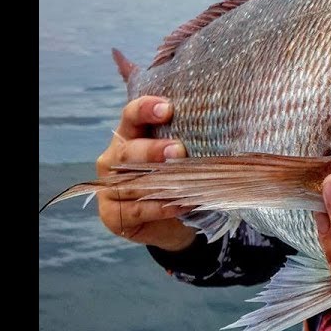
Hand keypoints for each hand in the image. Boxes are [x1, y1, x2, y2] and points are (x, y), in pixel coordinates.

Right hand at [95, 96, 194, 250]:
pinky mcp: (111, 215)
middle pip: (128, 150)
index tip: (168, 109)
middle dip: (154, 150)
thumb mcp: (181, 155)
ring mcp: (109, 187)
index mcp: (129, 135)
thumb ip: (188, 137)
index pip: (132, 115)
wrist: (170, 221)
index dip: (146, 109)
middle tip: (178, 150)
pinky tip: (179, 205)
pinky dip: (159, 208)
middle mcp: (114, 158)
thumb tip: (222, 125)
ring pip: (131, 182)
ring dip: (160, 183)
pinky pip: (135, 210)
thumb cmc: (176, 177)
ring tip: (185, 182)